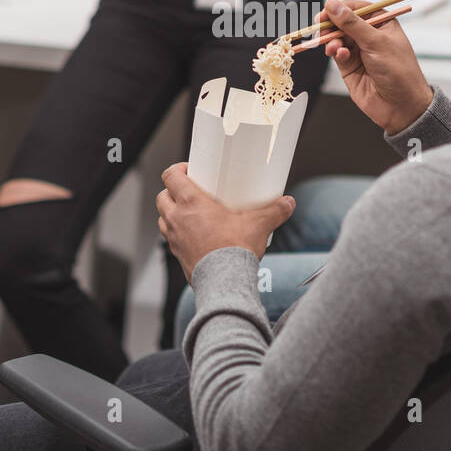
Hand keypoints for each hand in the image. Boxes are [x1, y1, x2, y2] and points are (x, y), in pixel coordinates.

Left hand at [157, 162, 295, 281]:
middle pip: (162, 196)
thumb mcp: (258, 225)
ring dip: (172, 213)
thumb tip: (288, 203)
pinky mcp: (177, 255)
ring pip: (163, 218)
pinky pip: (170, 238)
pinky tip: (194, 235)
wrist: (225, 281)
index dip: (177, 169)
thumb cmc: (234, 249)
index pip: (170, 176)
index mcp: (190, 202)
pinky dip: (178, 233)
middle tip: (191, 191)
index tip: (190, 170)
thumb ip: (274, 211)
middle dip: (172, 191)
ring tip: (190, 213)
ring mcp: (174, 238)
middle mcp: (176, 218)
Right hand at [318, 0, 432, 134]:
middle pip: (342, 22)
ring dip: (332, 40)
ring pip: (336, 37)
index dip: (340, 8)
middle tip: (320, 28)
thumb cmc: (399, 71)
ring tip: (333, 47)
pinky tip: (340, 55)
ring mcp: (358, 50)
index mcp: (381, 22)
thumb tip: (333, 5)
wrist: (401, 106)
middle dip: (331, 25)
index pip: (356, 8)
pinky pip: (337, 53)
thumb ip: (352, 23)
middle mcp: (369, 35)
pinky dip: (335, 52)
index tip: (326, 12)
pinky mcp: (349, 66)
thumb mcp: (376, 42)